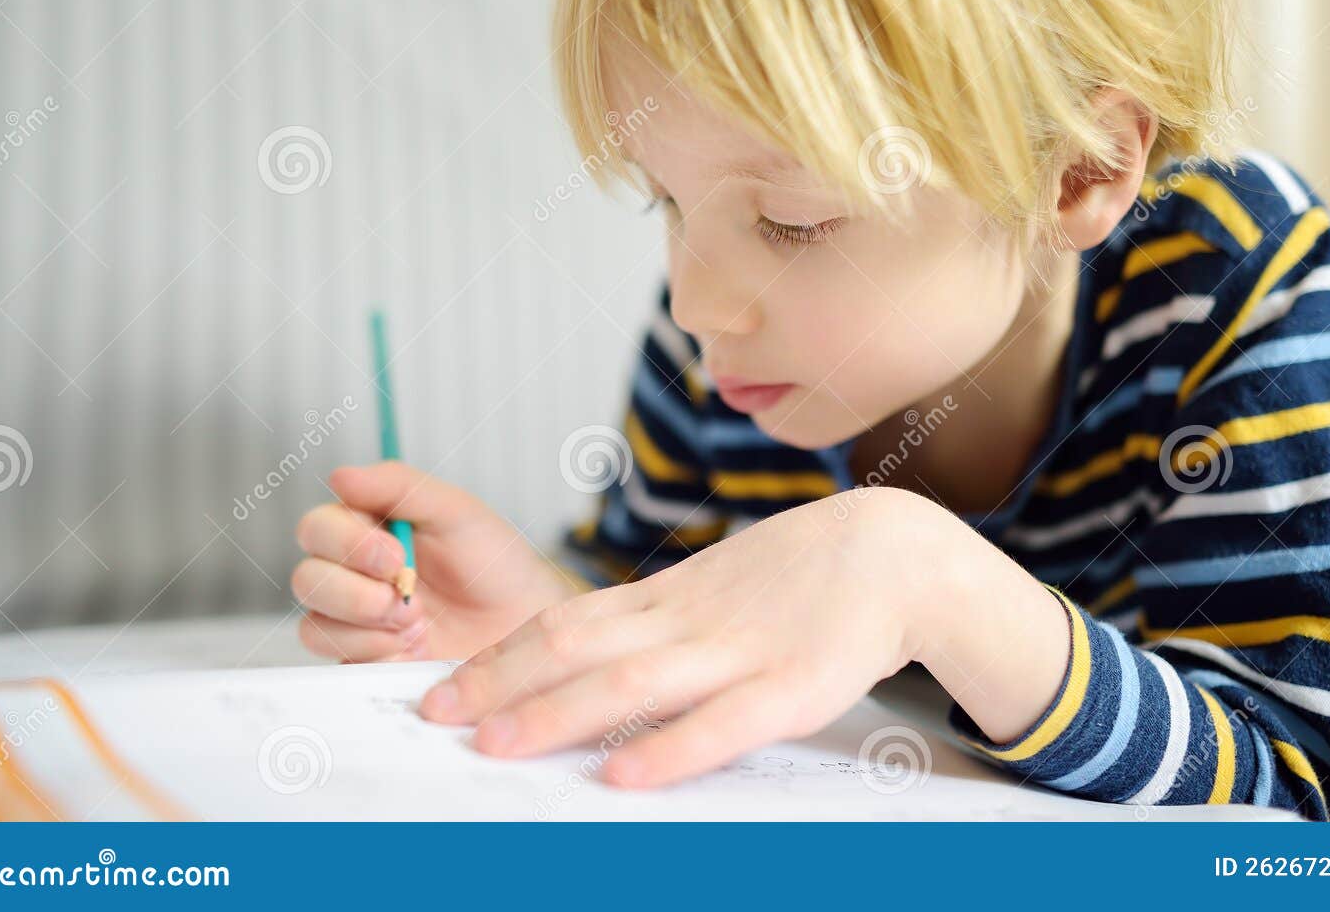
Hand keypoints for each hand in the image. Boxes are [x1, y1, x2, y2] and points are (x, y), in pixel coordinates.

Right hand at [290, 462, 579, 662]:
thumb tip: (339, 476)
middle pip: (307, 580)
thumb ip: (400, 487)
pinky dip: (377, 654)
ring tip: (418, 623)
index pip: (317, 530)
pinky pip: (342, 664)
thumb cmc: (495, 563)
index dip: (344, 543)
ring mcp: (358, 622)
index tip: (393, 554)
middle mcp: (354, 575)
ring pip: (316, 627)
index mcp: (367, 530)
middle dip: (355, 591)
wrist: (524, 622)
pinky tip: (415, 646)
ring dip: (368, 625)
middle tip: (406, 594)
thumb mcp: (457, 511)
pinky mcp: (368, 662)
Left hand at [415, 486, 955, 787]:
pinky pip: (720, 722)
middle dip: (499, 685)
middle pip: (574, 647)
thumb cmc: (799, 576)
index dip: (497, 659)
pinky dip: (667, 749)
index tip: (441, 691)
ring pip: (630, 682)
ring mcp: (735, 652)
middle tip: (437, 718)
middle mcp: (685, 621)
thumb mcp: (715, 588)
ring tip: (497, 747)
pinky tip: (624, 776)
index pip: (562, 623)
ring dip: (556, 715)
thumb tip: (586, 661)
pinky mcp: (790, 687)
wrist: (892, 553)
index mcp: (667, 599)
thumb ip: (656, 624)